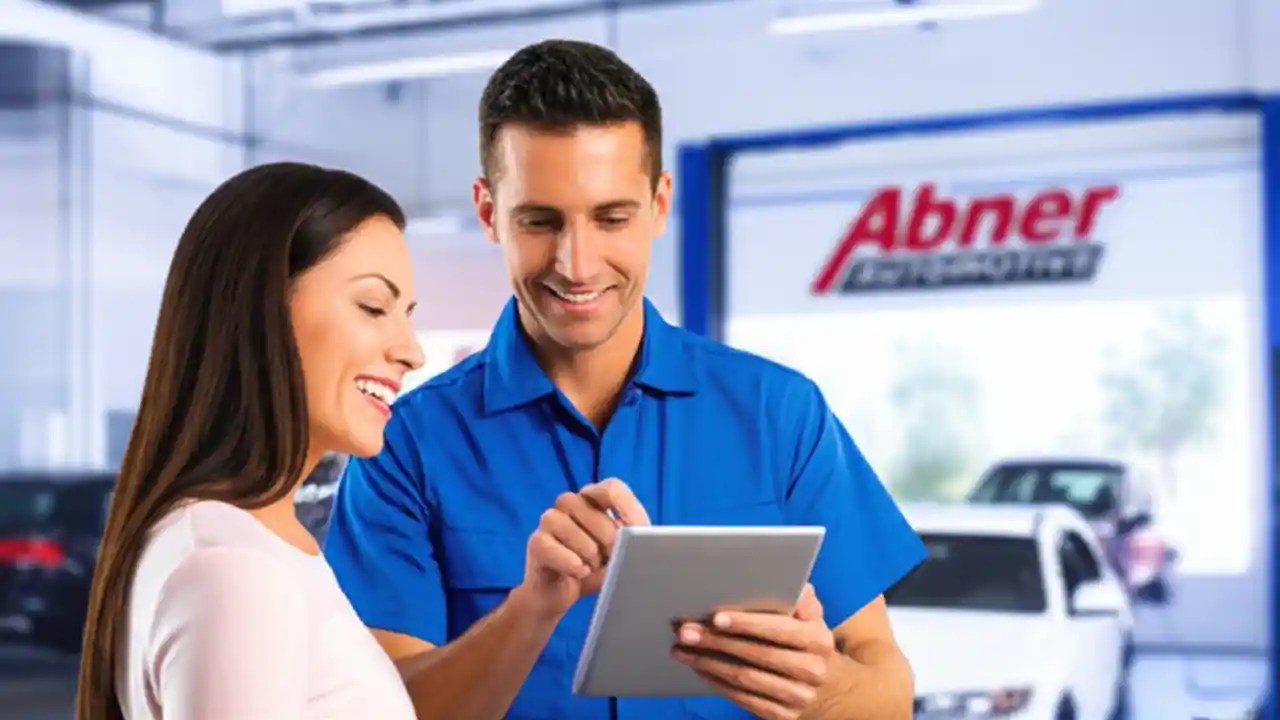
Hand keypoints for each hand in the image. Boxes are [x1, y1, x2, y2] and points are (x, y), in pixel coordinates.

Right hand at [517, 478, 649, 618]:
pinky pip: (552, 547)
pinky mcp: (536, 542)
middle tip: (614, 559)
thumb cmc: (595, 569)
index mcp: (594, 499)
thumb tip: (635, 538)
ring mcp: (550, 520)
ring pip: (570, 528)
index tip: (635, 529)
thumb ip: (631, 541)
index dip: (626, 507)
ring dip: (588, 553)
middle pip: (593, 510)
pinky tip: (579, 572)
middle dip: (609, 539)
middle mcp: (570, 502)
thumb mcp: (621, 554)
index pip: (612, 487)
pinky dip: (570, 563)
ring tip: (592, 567)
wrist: (561, 595)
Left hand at [672, 584, 835, 719]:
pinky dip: (718, 683)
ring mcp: (798, 696)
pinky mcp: (783, 716)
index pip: (780, 630)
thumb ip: (799, 598)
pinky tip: (700, 669)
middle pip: (758, 655)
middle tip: (686, 631)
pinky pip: (744, 699)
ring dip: (709, 663)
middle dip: (717, 642)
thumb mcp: (810, 616)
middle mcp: (813, 670)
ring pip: (746, 679)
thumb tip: (788, 579)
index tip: (716, 617)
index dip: (747, 623)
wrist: (825, 685)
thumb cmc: (804, 639)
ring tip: (683, 650)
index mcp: (819, 640)